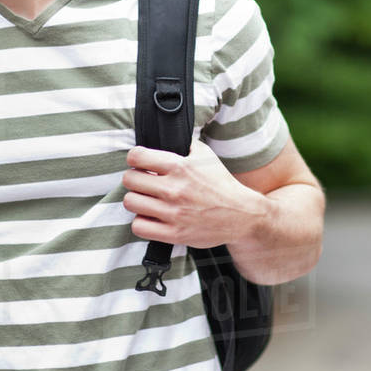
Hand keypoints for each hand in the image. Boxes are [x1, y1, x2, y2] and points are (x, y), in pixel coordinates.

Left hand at [122, 138, 266, 247]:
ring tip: (146, 200)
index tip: (140, 163)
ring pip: (130, 202)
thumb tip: (166, 136)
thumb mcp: (206, 156)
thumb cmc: (221, 184)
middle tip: (142, 182)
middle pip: (129, 180)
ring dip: (136, 200)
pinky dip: (141, 222)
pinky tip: (151, 217)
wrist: (241, 215)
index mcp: (180, 166)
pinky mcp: (174, 233)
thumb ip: (185, 144)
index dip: (135, 158)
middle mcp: (174, 189)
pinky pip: (139, 226)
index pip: (137, 156)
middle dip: (134, 179)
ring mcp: (173, 213)